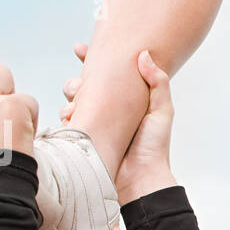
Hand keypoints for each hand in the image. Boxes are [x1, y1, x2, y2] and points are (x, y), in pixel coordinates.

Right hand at [61, 45, 175, 203]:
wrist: (141, 181)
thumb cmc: (155, 147)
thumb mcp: (162, 110)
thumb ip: (157, 81)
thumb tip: (143, 54)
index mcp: (126, 101)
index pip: (108, 75)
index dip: (92, 60)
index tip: (78, 48)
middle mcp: (109, 112)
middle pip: (84, 87)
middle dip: (76, 82)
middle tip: (78, 87)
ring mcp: (95, 126)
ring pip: (72, 103)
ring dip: (70, 100)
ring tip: (76, 106)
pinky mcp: (84, 140)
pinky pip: (68, 124)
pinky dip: (67, 119)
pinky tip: (71, 120)